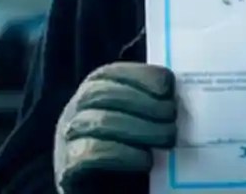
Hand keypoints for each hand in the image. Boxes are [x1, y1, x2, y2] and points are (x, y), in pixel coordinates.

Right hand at [54, 62, 177, 192]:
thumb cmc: (131, 158)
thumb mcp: (140, 125)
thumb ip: (152, 107)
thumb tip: (180, 92)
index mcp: (90, 97)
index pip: (107, 74)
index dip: (137, 75)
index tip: (167, 86)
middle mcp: (72, 114)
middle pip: (99, 93)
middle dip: (141, 101)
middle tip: (172, 116)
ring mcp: (65, 142)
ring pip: (95, 122)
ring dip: (138, 128)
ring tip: (167, 139)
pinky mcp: (67, 170)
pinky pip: (89, 154)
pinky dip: (122, 154)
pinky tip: (146, 160)